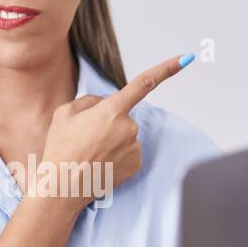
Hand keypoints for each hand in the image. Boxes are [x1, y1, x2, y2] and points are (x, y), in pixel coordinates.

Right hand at [38, 53, 192, 206]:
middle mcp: (129, 128)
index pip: (144, 83)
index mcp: (112, 110)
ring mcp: (134, 147)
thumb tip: (106, 103)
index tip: (186, 58)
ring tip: (89, 153)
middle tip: (84, 138)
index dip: (167, 68)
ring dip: (110, 140)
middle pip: (122, 115)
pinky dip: (116, 155)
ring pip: (125, 134)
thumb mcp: (65, 113)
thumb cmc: (60, 148)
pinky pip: (128, 151)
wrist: (62, 188)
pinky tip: (100, 163)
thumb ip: (90, 100)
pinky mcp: (136, 164)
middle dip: (107, 121)